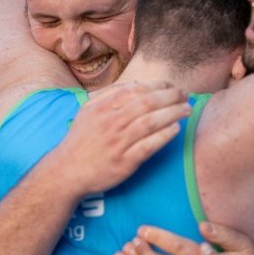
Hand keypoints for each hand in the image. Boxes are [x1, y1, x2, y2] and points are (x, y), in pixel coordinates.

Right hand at [58, 81, 189, 194]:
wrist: (66, 171)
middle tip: (185, 95)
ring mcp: (117, 142)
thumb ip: (109, 95)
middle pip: (147, 103)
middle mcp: (110, 122)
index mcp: (103, 107)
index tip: (171, 86)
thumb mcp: (88, 111)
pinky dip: (164, 136)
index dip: (158, 85)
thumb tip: (136, 84)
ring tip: (187, 109)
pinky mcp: (124, 162)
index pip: (136, 90)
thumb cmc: (81, 140)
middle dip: (170, 96)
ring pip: (150, 122)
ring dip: (172, 113)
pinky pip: (148, 146)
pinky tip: (176, 129)